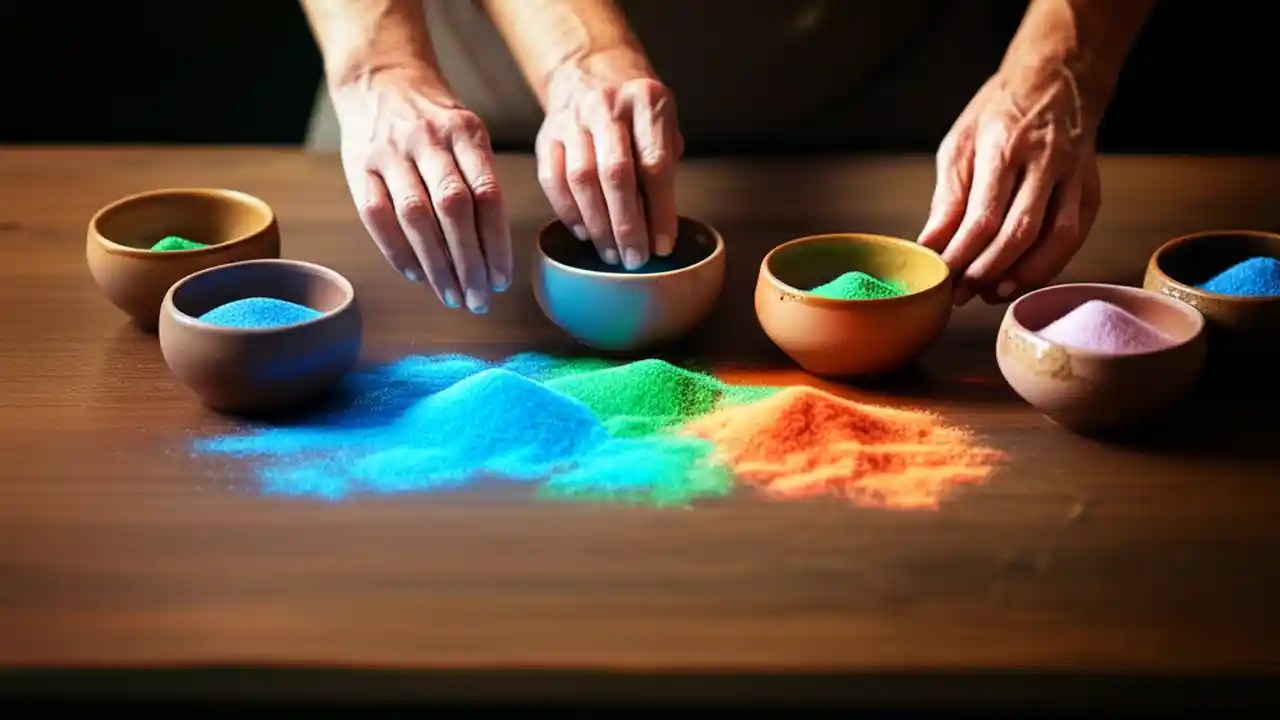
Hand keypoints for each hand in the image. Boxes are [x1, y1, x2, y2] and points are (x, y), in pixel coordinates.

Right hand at [332, 67, 510, 313]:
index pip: (488, 195)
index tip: (502, 279)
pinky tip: (417, 276)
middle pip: (453, 208)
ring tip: (452, 296)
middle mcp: (429, 141)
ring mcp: (390, 153)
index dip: (496, 243)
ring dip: (436, 264)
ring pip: (415, 216)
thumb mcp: (469, 135)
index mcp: (466, 133)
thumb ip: (481, 182)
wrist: (382, 80)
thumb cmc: (436, 122)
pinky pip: (376, 216)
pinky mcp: (358, 166)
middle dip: (469, 262)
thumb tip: (493, 253)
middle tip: (479, 299)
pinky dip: (397, 251)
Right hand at [535, 60, 682, 269]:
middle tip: (635, 259)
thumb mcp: (663, 125)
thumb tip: (659, 228)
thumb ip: (663, 167)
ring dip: (598, 225)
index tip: (662, 246)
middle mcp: (607, 106)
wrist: (590, 72)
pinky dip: (568, 212)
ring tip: (611, 253)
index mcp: (647, 101)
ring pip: (581, 180)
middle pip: (615, 174)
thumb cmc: (636, 112)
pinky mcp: (546, 136)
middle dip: (627, 225)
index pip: (655, 164)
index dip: (659, 211)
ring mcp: (572, 120)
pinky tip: (584, 232)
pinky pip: (552, 180)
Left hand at [919, 59, 1101, 304]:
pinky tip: (1023, 277)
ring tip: (991, 293)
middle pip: (1019, 232)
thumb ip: (948, 197)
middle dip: (987, 271)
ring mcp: (1074, 175)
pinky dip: (1050, 264)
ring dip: (1022, 275)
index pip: (983, 216)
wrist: (1059, 78)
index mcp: (1004, 146)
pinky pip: (1074, 236)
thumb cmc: (1000, 112)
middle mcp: (1044, 160)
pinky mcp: (1091, 188)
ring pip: (1055, 239)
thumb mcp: (961, 143)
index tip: (940, 277)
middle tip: (961, 294)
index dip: (961, 255)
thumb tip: (929, 245)